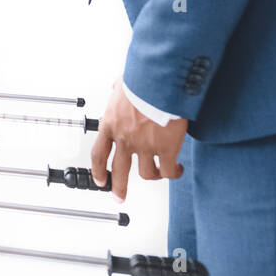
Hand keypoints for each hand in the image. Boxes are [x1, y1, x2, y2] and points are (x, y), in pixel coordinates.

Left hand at [89, 80, 186, 201]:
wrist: (159, 81)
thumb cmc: (142, 79)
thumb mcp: (123, 85)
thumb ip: (119, 92)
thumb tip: (118, 87)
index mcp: (111, 124)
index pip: (99, 153)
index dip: (98, 170)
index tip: (100, 179)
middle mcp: (125, 138)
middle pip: (118, 171)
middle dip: (118, 187)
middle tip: (119, 196)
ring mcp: (144, 146)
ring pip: (146, 174)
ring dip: (153, 175)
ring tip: (160, 172)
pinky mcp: (165, 149)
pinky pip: (168, 171)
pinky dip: (173, 173)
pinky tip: (177, 169)